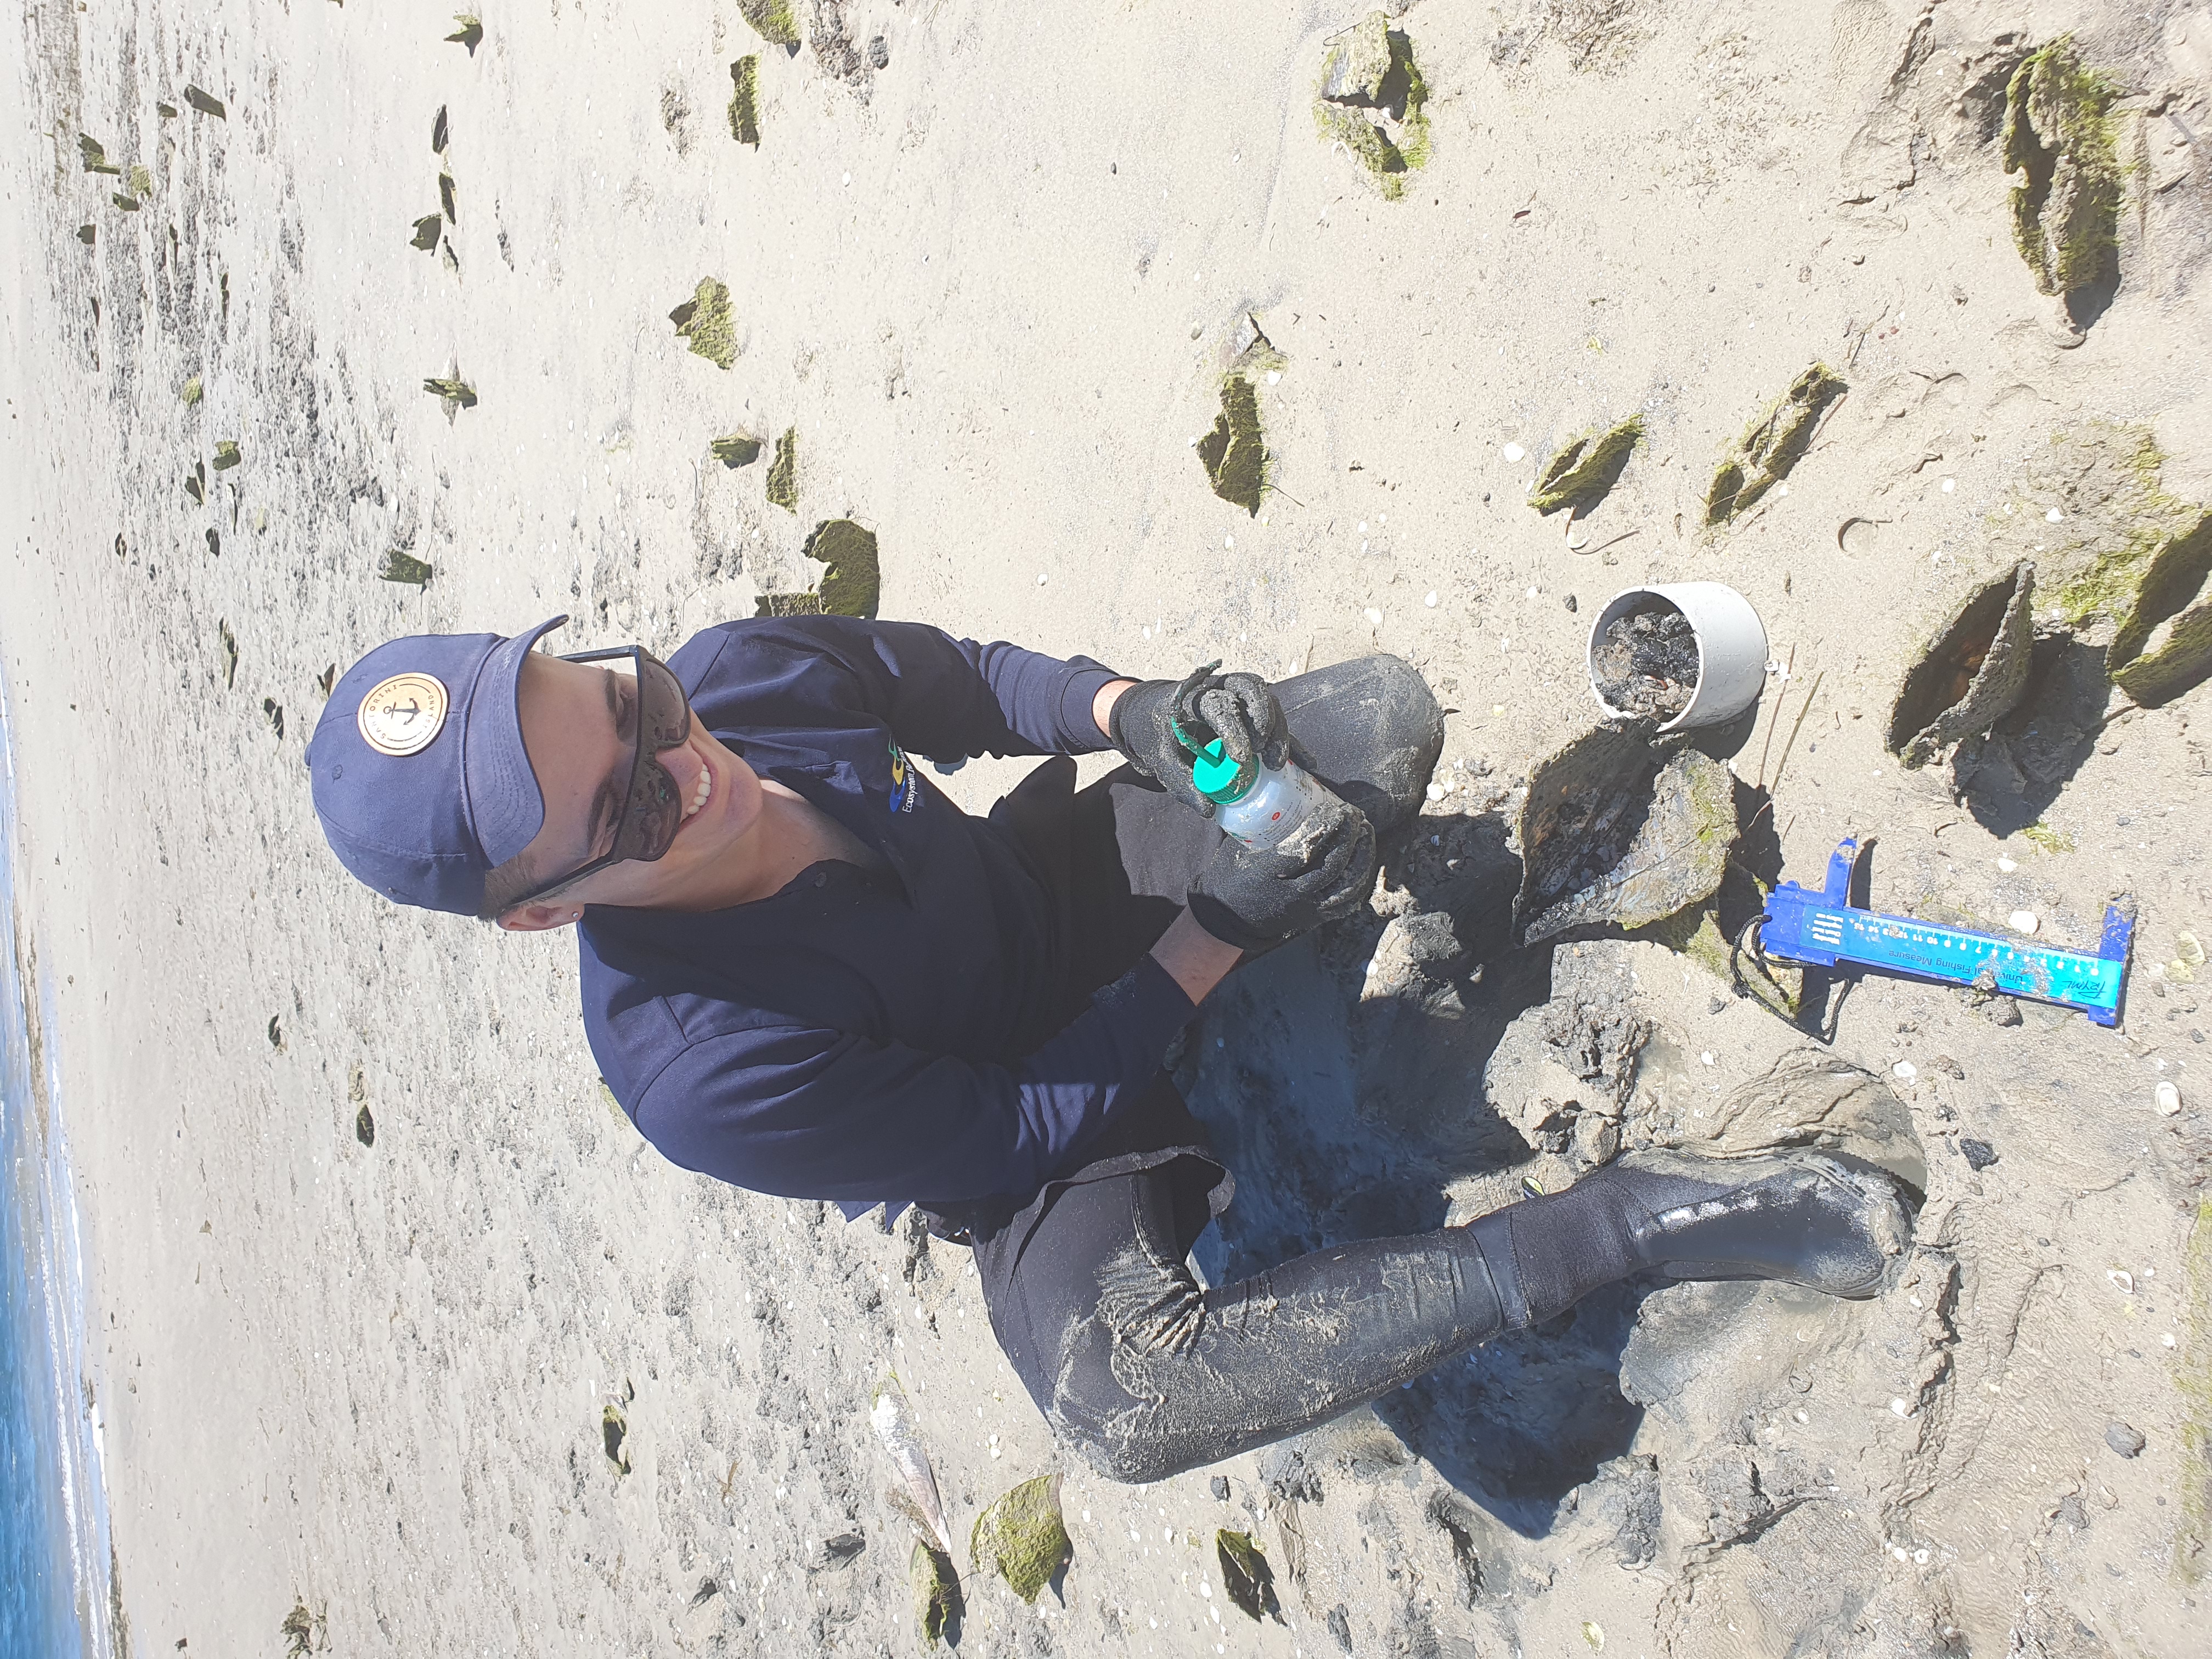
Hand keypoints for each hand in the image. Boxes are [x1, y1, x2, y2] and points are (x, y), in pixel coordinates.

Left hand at [1106, 662, 1286, 817]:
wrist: (1151, 715)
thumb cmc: (1156, 733)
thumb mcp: (1160, 758)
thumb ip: (1181, 781)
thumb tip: (1208, 809)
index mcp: (1197, 697)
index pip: (1221, 706)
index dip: (1234, 730)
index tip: (1241, 758)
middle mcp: (1223, 689)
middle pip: (1254, 691)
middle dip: (1265, 720)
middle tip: (1264, 752)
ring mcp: (1241, 699)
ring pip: (1271, 704)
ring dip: (1280, 732)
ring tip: (1277, 764)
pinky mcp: (1252, 716)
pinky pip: (1277, 726)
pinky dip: (1293, 743)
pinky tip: (1307, 762)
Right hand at [1186, 795, 1376, 951]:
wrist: (1226, 919)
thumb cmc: (1230, 876)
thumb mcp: (1238, 847)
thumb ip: (1261, 826)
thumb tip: (1283, 794)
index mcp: (1268, 873)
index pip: (1306, 849)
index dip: (1327, 827)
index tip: (1338, 808)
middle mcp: (1291, 894)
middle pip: (1332, 866)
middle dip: (1351, 838)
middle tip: (1357, 816)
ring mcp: (1306, 909)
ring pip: (1346, 886)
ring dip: (1362, 858)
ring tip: (1366, 835)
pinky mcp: (1314, 918)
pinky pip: (1346, 903)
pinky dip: (1360, 882)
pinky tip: (1364, 863)